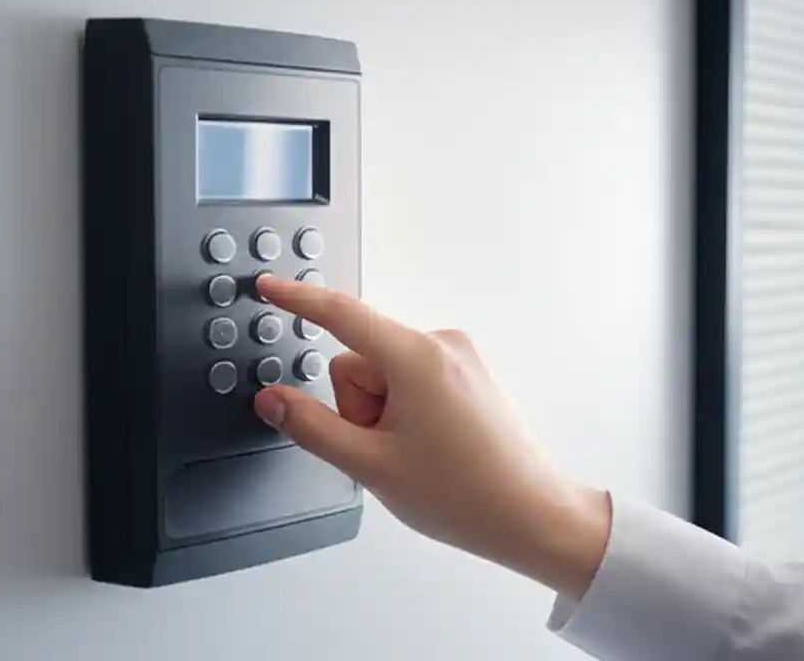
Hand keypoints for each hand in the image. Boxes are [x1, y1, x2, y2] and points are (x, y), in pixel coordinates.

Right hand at [253, 275, 610, 598]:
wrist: (534, 517)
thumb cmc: (467, 495)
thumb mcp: (370, 465)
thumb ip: (310, 426)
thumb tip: (273, 400)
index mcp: (416, 358)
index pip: (341, 314)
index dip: (297, 299)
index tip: (268, 286)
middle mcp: (440, 345)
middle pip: (359, 361)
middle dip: (357, 406)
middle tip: (385, 451)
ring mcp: (458, 359)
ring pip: (382, 375)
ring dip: (380, 413)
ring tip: (413, 454)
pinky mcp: (467, 375)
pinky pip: (409, 381)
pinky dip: (403, 411)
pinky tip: (429, 447)